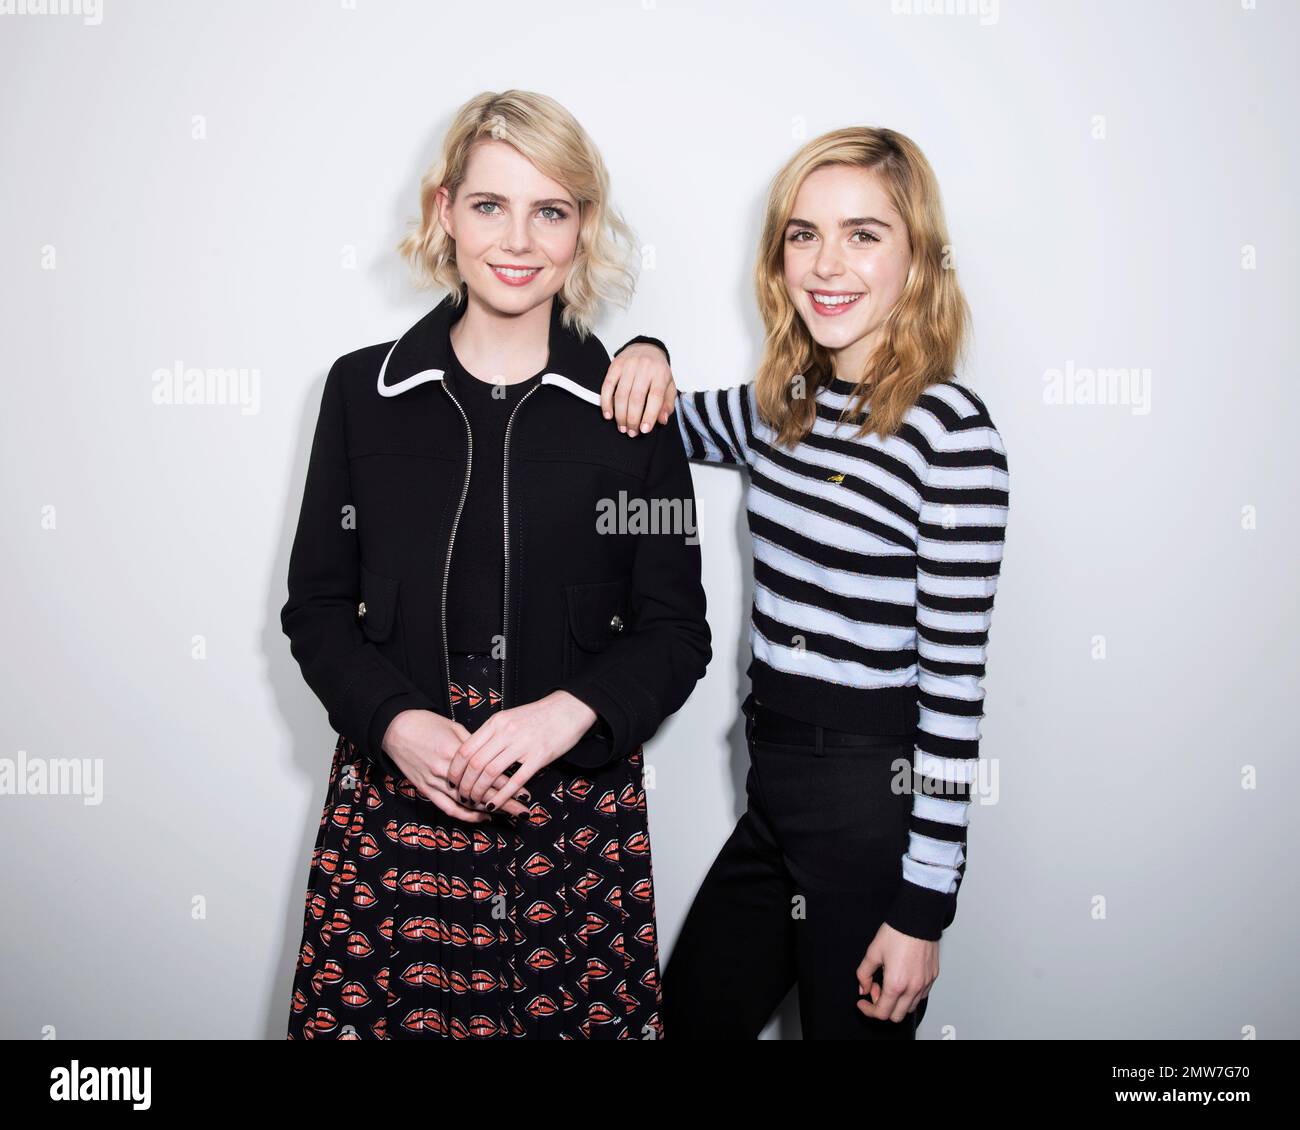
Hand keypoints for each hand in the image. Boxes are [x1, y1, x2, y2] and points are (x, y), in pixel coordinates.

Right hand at [382, 709, 528, 820]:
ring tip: (509, 816)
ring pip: (468, 802)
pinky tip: (482, 816)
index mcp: (458, 751)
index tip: (526, 791)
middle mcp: (447, 770)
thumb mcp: (454, 728)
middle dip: (506, 801)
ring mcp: (435, 781)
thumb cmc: (427, 724)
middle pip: (483, 790)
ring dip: (490, 809)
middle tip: (524, 809)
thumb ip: (475, 744)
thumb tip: (495, 754)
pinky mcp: (425, 789)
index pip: (491, 772)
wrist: (396, 729)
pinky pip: (448, 807)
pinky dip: (466, 814)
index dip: (510, 783)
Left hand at [446, 692, 598, 811]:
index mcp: (496, 722)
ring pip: (491, 773)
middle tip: (461, 796)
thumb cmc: (539, 715)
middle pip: (475, 763)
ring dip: (480, 792)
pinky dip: (502, 796)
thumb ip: (492, 733)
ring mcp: (523, 744)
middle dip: (465, 784)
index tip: (452, 781)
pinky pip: (516, 780)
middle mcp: (506, 732)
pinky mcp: (539, 756)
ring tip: (475, 802)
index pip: (466, 748)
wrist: (569, 708)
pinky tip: (496, 805)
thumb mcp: (510, 717)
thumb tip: (474, 751)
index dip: (455, 769)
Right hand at [601, 342, 676, 435]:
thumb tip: (662, 421)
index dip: (649, 415)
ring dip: (620, 414)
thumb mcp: (669, 385)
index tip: (644, 430)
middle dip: (632, 419)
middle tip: (631, 432)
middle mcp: (644, 367)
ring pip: (621, 394)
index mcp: (660, 373)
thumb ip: (667, 404)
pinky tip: (608, 414)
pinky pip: (607, 386)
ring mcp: (628, 365)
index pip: (655, 397)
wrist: (646, 348)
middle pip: (636, 398)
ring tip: (621, 427)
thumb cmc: (658, 371)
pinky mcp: (615, 365)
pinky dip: (606, 402)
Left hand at [855, 921, 939, 1022]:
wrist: (918, 919)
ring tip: (889, 982)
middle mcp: (913, 988)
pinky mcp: (932, 977)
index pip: (882, 1013)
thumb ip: (863, 974)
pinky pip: (920, 996)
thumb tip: (863, 988)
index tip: (862, 1002)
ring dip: (896, 1002)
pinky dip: (909, 995)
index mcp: (896, 984)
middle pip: (896, 1016)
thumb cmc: (897, 933)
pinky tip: (902, 979)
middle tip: (875, 989)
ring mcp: (925, 984)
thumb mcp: (873, 952)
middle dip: (882, 1008)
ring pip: (909, 1008)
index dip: (868, 1010)